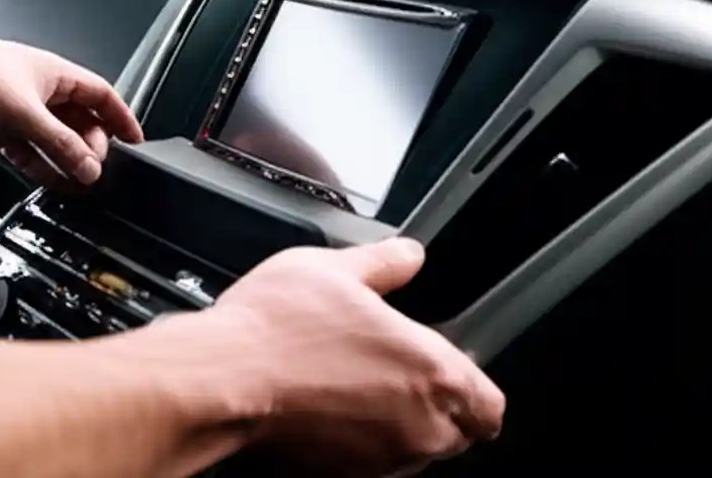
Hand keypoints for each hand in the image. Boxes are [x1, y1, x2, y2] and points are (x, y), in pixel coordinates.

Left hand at [0, 33, 143, 185]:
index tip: (135, 141)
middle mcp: (40, 90)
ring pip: (55, 140)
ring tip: (80, 184)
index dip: (121, 117)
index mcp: (55, 73)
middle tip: (95, 170)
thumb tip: (89, 167)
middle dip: (91, 147)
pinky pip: (30, 151)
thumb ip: (62, 144)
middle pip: (80, 122)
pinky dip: (42, 166)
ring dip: (67, 161)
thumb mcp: (27, 114)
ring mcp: (19, 110)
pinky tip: (52, 181)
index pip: (101, 94)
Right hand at [199, 239, 504, 476]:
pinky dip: (353, 443)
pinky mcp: (340, 477)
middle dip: (430, 407)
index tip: (443, 369)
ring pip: (409, 452)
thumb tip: (408, 255)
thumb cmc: (277, 328)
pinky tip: (318, 408)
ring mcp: (380, 462)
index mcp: (434, 375)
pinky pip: (366, 464)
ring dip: (391, 426)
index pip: (490, 408)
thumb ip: (385, 262)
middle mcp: (419, 430)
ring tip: (344, 384)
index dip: (470, 388)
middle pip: (453, 433)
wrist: (221, 380)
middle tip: (385, 370)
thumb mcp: (335, 269)